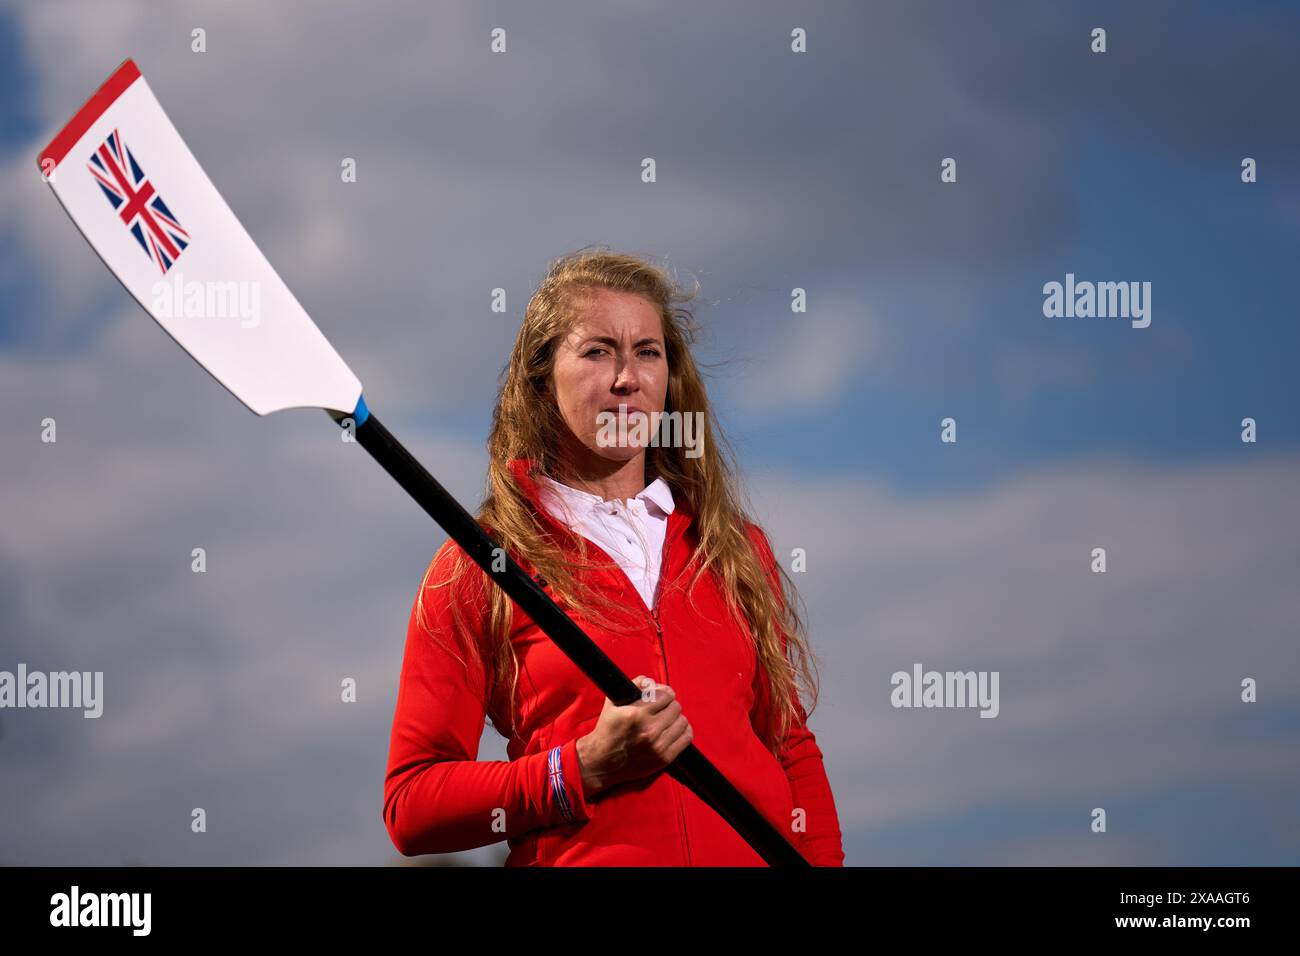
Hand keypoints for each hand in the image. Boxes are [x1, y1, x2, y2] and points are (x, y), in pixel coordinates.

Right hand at [574, 676, 692, 796]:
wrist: (602, 762)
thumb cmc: (608, 731)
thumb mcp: (613, 703)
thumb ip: (633, 686)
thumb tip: (650, 681)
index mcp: (636, 715)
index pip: (665, 695)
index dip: (664, 692)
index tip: (662, 695)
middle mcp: (649, 730)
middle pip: (676, 707)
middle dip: (669, 705)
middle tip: (663, 708)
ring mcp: (658, 746)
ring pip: (683, 721)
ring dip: (676, 719)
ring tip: (666, 720)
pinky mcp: (664, 758)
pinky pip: (686, 738)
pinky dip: (682, 732)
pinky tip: (673, 731)